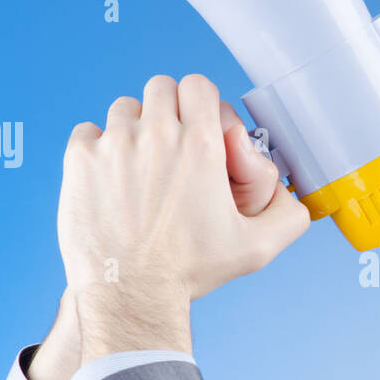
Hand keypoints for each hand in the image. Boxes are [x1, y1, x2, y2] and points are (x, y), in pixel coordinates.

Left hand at [51, 74, 309, 366]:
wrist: (131, 294)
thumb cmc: (191, 273)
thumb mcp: (255, 249)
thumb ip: (288, 217)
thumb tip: (298, 199)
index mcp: (201, 146)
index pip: (199, 85)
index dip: (200, 104)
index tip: (198, 129)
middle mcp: (157, 136)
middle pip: (161, 87)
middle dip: (168, 110)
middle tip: (170, 144)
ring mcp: (114, 146)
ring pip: (124, 107)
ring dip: (134, 128)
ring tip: (140, 164)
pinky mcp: (80, 161)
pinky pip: (87, 132)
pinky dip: (97, 148)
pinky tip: (110, 178)